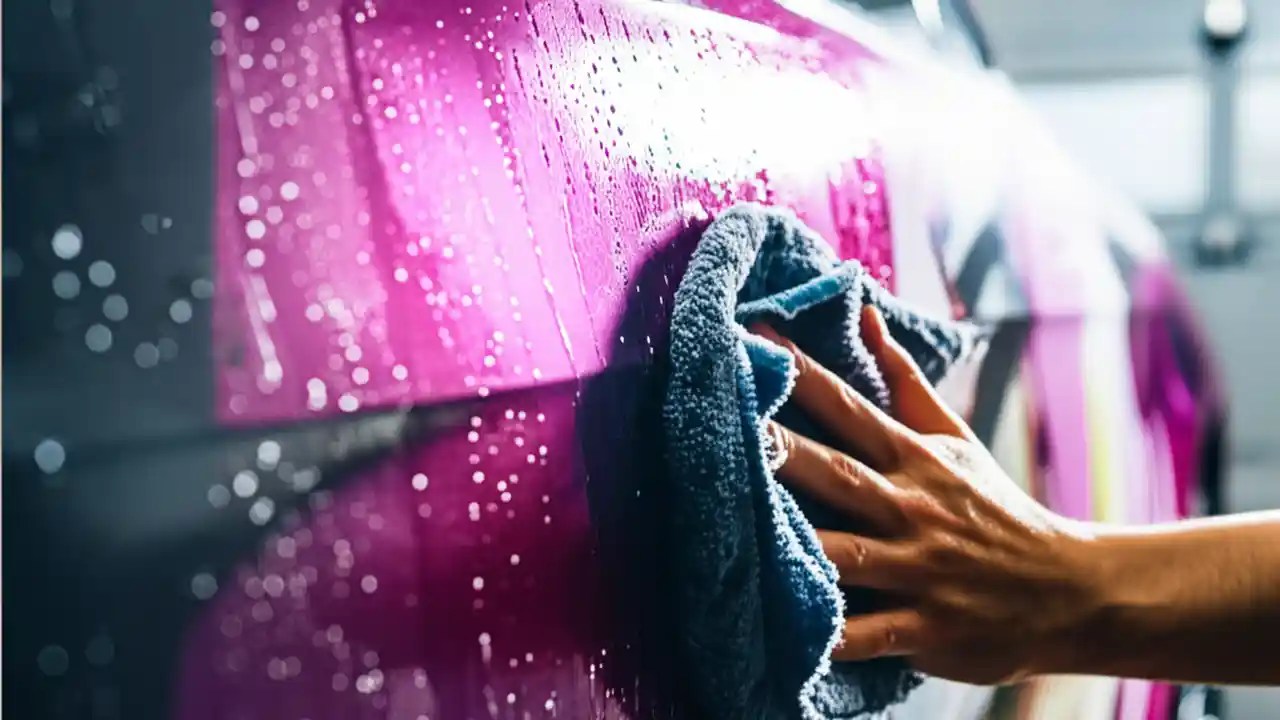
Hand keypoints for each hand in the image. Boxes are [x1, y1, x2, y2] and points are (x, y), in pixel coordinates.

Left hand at [755, 307, 1101, 684]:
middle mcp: (912, 509)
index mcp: (916, 460)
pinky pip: (871, 634)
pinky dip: (834, 637)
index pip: (850, 409)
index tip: (755, 344)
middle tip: (728, 424)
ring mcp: (919, 570)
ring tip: (736, 530)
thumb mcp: (955, 440)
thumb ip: (904, 381)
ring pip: (848, 554)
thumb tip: (866, 312)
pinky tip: (789, 640)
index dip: (802, 376)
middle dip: (784, 451)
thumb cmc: (996, 509)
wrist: (1070, 592)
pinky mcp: (926, 628)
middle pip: (838, 474)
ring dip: (797, 542)